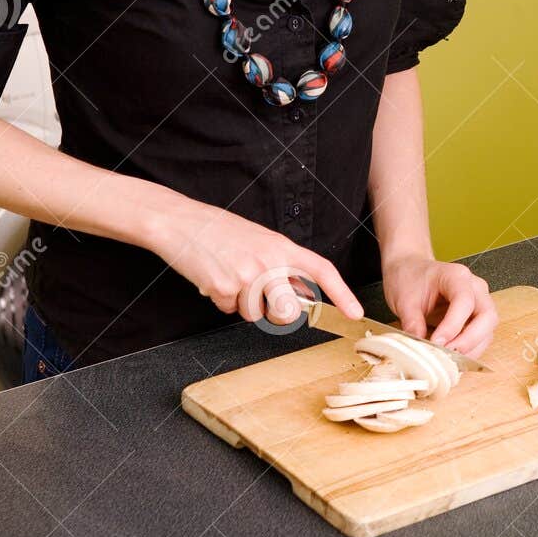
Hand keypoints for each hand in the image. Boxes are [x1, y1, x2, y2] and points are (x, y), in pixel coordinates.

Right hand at [145, 192, 362, 326]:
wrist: (181, 222)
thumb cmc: (220, 232)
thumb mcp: (261, 241)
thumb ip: (283, 266)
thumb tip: (304, 294)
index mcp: (281, 246)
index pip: (321, 271)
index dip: (342, 293)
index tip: (355, 313)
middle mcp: (268, 261)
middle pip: (289, 311)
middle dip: (276, 314)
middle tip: (260, 300)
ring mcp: (246, 275)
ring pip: (255, 314)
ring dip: (242, 303)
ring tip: (229, 275)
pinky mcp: (224, 287)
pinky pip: (229, 309)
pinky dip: (221, 298)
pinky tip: (214, 276)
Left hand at [381, 253, 497, 357]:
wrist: (410, 270)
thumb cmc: (409, 278)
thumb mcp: (404, 299)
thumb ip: (412, 322)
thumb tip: (420, 345)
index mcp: (457, 276)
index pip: (464, 301)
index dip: (453, 325)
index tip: (437, 342)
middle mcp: (475, 288)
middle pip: (487, 316)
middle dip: (470, 340)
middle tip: (449, 353)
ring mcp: (479, 302)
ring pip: (488, 330)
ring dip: (472, 348)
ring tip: (450, 359)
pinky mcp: (477, 317)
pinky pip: (482, 337)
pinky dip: (471, 350)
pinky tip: (454, 357)